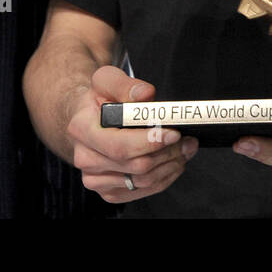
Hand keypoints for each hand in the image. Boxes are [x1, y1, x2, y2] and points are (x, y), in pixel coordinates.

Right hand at [66, 65, 197, 204]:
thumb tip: (145, 95)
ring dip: (170, 166)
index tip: (174, 133)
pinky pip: (141, 191)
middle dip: (168, 153)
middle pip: (136, 165)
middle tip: (189, 140)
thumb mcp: (107, 80)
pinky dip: (164, 178)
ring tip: (186, 149)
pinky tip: (173, 163)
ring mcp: (94, 179)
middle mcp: (85, 159)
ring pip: (142, 181)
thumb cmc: (99, 100)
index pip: (120, 145)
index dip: (151, 142)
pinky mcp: (108, 191)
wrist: (85, 120)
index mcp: (82, 129)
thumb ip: (125, 85)